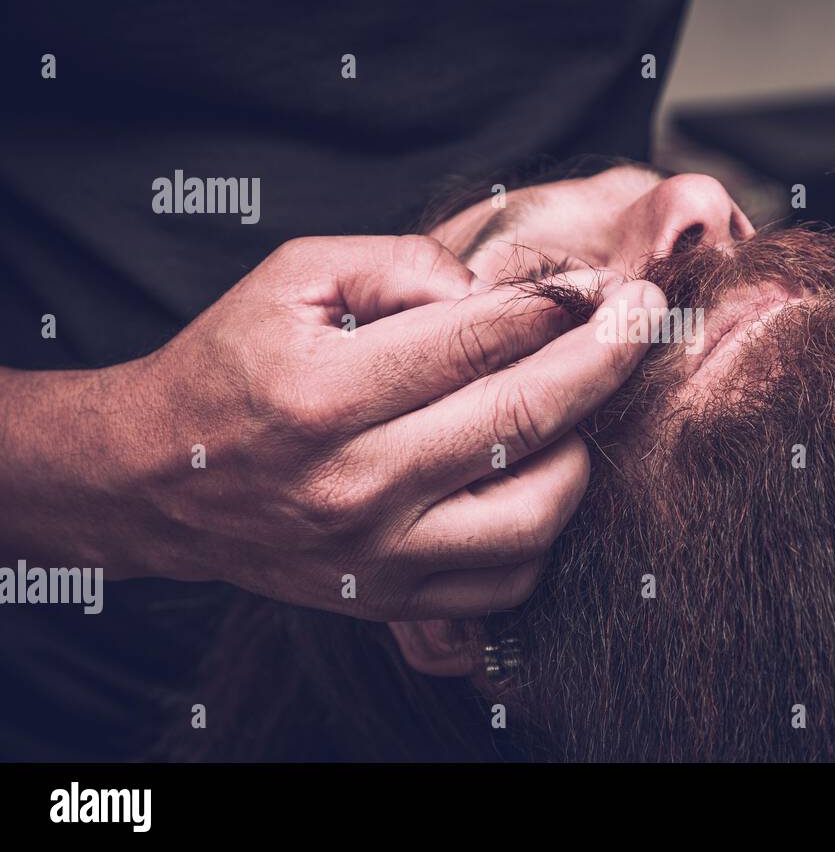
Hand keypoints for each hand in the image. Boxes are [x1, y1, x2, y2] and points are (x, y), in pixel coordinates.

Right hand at [116, 235, 662, 618]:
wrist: (159, 477)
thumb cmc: (234, 364)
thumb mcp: (294, 278)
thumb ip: (402, 263)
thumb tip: (505, 292)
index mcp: (325, 393)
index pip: (481, 341)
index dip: (565, 307)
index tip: (614, 289)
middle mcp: (355, 483)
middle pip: (524, 419)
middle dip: (608, 359)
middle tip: (648, 320)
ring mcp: (377, 553)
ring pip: (534, 513)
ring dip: (583, 450)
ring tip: (580, 407)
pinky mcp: (390, 598)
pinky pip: (509, 579)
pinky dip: (547, 529)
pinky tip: (542, 476)